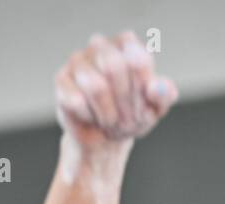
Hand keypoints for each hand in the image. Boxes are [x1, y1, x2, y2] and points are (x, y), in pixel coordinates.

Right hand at [54, 31, 178, 151]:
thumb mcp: (155, 109)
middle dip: (126, 103)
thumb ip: (163, 95)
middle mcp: (100, 45)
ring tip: (111, 123)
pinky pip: (77, 101)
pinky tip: (92, 118)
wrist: (105, 138)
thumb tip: (157, 87)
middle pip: (114, 67)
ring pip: (95, 86)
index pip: (137, 58)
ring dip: (108, 114)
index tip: (146, 108)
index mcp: (127, 44)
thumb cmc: (132, 116)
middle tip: (129, 122)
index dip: (143, 89)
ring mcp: (78, 60)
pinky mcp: (62, 79)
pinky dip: (90, 118)